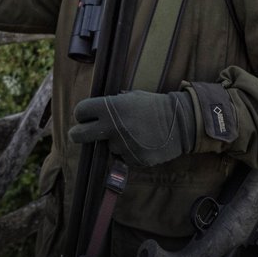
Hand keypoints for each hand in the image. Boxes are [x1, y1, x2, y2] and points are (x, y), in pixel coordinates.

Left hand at [69, 90, 195, 166]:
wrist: (181, 122)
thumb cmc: (153, 106)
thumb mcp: (131, 97)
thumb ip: (110, 104)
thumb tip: (93, 112)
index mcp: (111, 107)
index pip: (81, 111)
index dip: (81, 114)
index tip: (83, 117)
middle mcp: (114, 127)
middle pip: (79, 134)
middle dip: (76, 134)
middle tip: (76, 134)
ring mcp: (123, 145)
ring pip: (108, 147)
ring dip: (114, 142)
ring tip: (133, 133)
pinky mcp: (134, 159)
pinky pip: (124, 157)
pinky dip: (129, 152)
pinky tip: (141, 143)